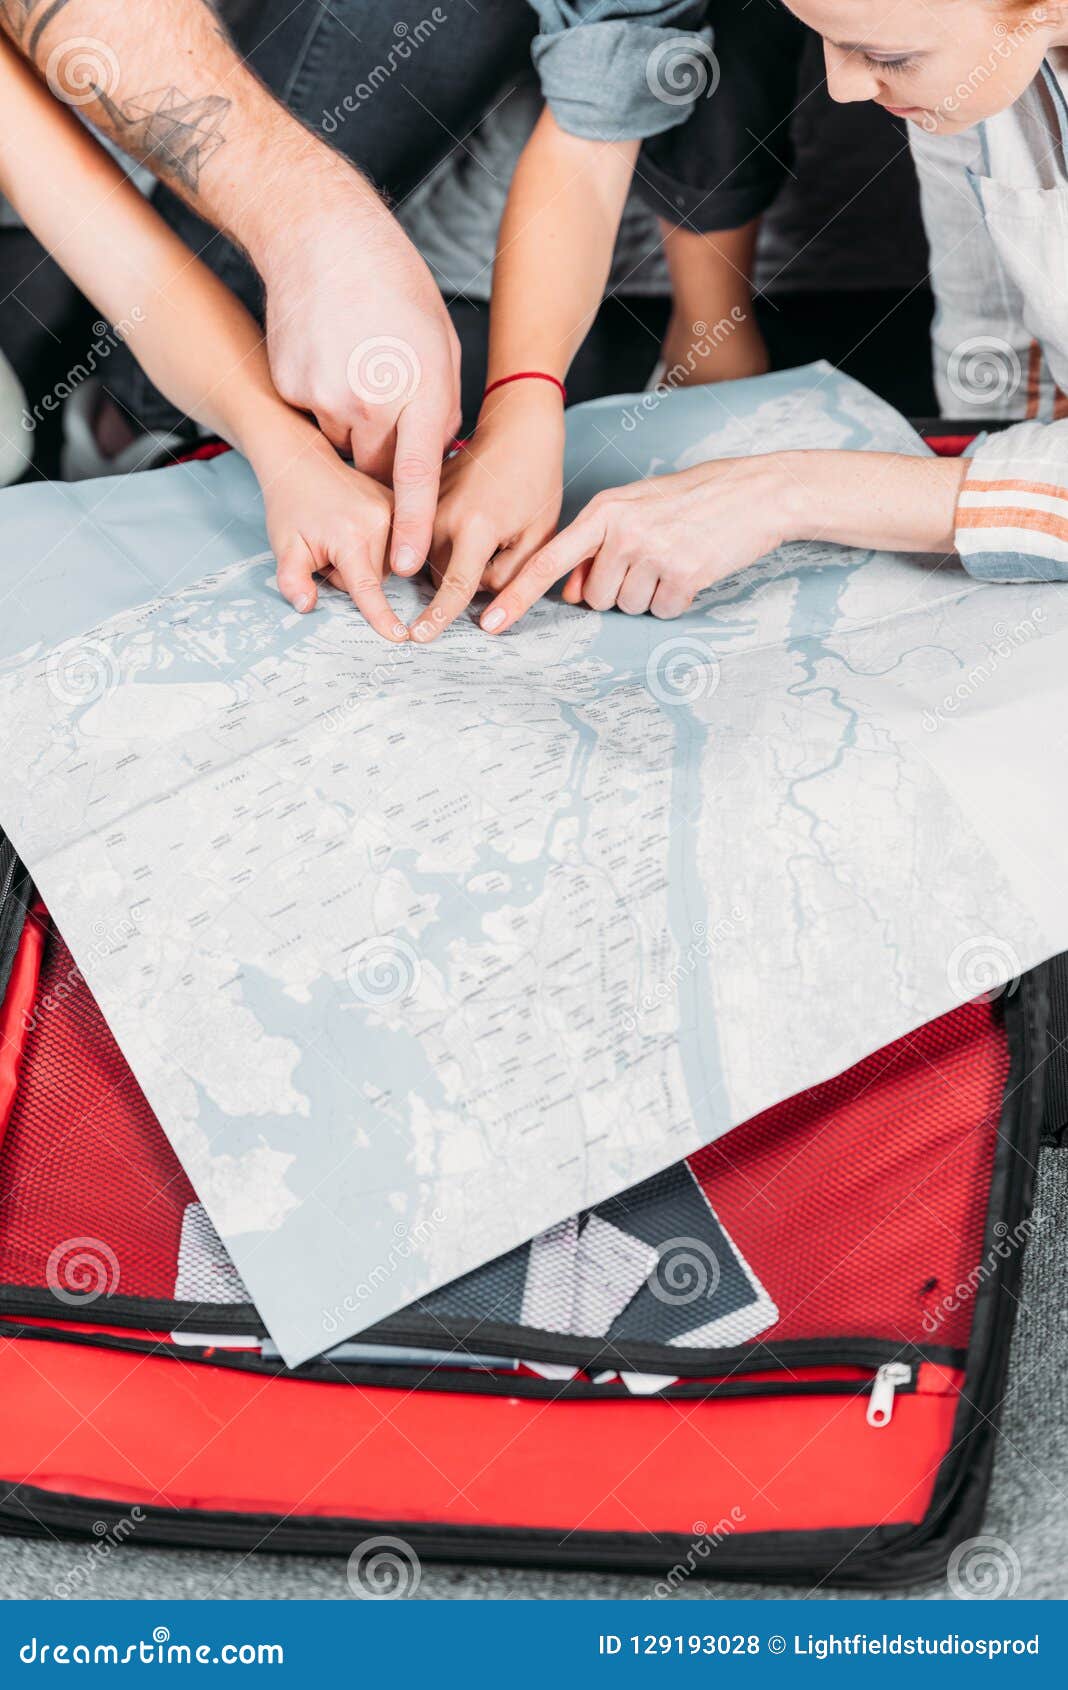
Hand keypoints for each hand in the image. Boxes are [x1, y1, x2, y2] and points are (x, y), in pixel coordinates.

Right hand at [254, 156, 461, 580]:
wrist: (320, 235)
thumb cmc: (393, 285)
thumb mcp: (438, 344)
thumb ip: (438, 407)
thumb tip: (434, 459)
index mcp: (417, 387)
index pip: (418, 476)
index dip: (413, 526)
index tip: (407, 566)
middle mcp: (369, 399)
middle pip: (378, 469)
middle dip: (387, 461)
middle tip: (388, 416)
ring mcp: (324, 395)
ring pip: (343, 445)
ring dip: (354, 427)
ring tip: (358, 368)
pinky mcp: (292, 387)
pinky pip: (314, 418)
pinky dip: (324, 400)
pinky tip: (330, 356)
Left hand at [256, 427, 406, 643]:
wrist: (301, 462)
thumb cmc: (290, 507)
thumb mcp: (284, 547)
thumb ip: (292, 580)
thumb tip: (305, 606)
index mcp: (350, 536)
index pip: (367, 588)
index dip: (381, 616)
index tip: (398, 637)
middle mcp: (379, 521)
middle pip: (377, 579)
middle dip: (353, 577)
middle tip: (328, 554)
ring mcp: (394, 509)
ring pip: (388, 563)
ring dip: (366, 562)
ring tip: (341, 539)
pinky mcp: (399, 503)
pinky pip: (396, 543)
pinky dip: (377, 545)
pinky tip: (357, 529)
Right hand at [408, 382, 565, 642]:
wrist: (516, 428)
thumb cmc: (536, 481)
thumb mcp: (538, 536)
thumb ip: (512, 579)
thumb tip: (487, 612)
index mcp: (476, 526)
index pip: (454, 586)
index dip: (438, 617)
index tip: (420, 638)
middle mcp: (442, 516)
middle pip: (440, 576)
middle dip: (464, 581)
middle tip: (498, 549)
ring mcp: (427, 505)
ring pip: (430, 559)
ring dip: (452, 562)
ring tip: (485, 532)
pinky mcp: (421, 498)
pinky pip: (426, 538)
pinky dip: (444, 543)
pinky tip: (471, 519)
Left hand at [480, 455, 791, 632]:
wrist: (757, 492)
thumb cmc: (695, 500)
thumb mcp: (638, 509)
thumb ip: (598, 547)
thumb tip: (574, 594)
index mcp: (604, 511)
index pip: (547, 561)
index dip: (515, 597)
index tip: (488, 625)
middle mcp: (621, 531)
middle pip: (596, 598)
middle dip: (620, 590)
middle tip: (653, 559)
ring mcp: (651, 552)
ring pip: (629, 607)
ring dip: (651, 595)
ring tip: (677, 558)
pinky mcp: (682, 574)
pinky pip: (663, 611)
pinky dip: (678, 599)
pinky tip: (695, 568)